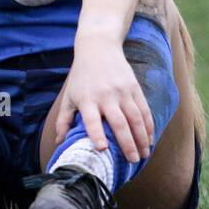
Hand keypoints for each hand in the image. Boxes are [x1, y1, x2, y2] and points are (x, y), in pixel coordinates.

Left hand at [54, 39, 153, 161]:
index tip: (102, 148)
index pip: (92, 120)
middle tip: (132, 160)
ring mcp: (122, 92)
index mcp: (87, 99)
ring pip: (135, 118)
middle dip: (127, 144)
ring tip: (143, 155)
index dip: (97, 134)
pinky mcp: (134, 88)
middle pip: (119, 123)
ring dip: (141, 138)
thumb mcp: (69, 96)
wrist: (98, 48)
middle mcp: (106, 96)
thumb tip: (59, 142)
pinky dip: (148, 126)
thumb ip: (64, 120)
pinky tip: (149, 139)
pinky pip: (144, 110)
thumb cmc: (81, 76)